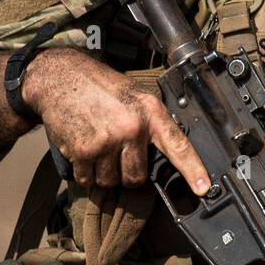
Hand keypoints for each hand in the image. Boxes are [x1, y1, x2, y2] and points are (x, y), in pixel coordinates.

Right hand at [23, 47, 208, 193]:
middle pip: (137, 177)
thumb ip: (151, 124)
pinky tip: (83, 149)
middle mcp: (132, 128)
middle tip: (116, 152)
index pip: (178, 145)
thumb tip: (163, 156)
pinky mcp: (84, 150)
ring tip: (98, 145)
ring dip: (103, 172)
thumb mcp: (136, 96)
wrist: (60, 77)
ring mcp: (107, 140)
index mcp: (150, 112)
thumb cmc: (100, 87)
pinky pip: (88, 180)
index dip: (193, 169)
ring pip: (111, 181)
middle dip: (126, 172)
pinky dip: (84, 173)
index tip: (203, 188)